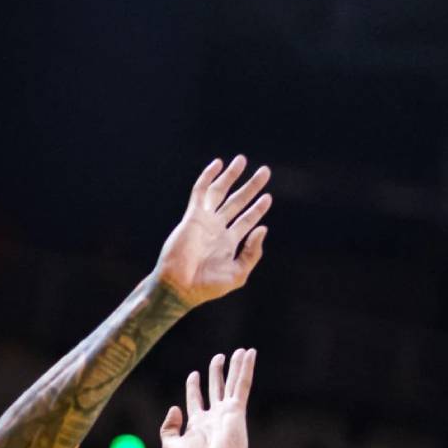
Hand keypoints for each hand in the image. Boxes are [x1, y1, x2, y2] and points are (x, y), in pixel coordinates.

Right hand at [152, 157, 271, 306]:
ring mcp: (204, 221)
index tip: (267, 197)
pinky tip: (217, 164)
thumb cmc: (207, 286)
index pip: (247, 220)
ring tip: (242, 160)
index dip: (258, 208)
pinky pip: (201, 193)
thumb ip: (252, 253)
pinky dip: (208, 177)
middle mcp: (217, 229)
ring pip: (220, 192)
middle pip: (237, 202)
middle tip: (265, 171)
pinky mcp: (192, 217)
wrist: (180, 286)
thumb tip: (262, 229)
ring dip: (231, 176)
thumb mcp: (238, 274)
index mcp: (229, 243)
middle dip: (251, 186)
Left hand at [160, 348, 254, 447]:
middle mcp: (214, 416)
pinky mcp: (237, 410)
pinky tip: (249, 355)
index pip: (196, 399)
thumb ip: (168, 427)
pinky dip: (246, 369)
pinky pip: (242, 385)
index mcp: (198, 424)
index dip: (194, 386)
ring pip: (231, 384)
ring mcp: (227, 412)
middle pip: (216, 388)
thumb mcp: (170, 446)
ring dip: (236, 367)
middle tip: (219, 357)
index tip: (194, 375)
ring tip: (240, 351)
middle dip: (217, 373)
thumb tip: (174, 408)